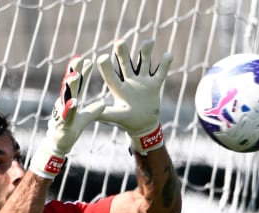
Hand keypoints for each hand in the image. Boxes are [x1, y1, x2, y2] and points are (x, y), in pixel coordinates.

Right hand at [29, 55, 104, 178]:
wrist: (59, 144)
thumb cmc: (69, 130)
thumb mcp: (85, 119)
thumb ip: (93, 110)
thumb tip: (103, 104)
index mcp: (72, 100)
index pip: (78, 84)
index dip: (82, 73)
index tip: (88, 60)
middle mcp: (65, 103)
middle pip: (70, 85)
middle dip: (74, 71)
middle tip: (78, 59)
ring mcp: (63, 112)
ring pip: (66, 97)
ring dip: (70, 86)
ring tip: (75, 76)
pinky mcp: (63, 123)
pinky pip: (67, 115)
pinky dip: (70, 108)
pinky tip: (74, 101)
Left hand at [97, 39, 172, 153]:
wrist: (142, 124)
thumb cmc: (126, 121)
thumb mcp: (115, 117)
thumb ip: (105, 114)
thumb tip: (90, 111)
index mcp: (118, 88)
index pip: (111, 76)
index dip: (106, 68)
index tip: (102, 57)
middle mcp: (129, 80)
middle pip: (125, 64)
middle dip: (123, 53)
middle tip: (119, 41)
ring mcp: (142, 81)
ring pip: (143, 63)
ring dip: (145, 52)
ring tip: (149, 41)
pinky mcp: (155, 84)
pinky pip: (160, 73)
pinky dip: (165, 64)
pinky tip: (168, 54)